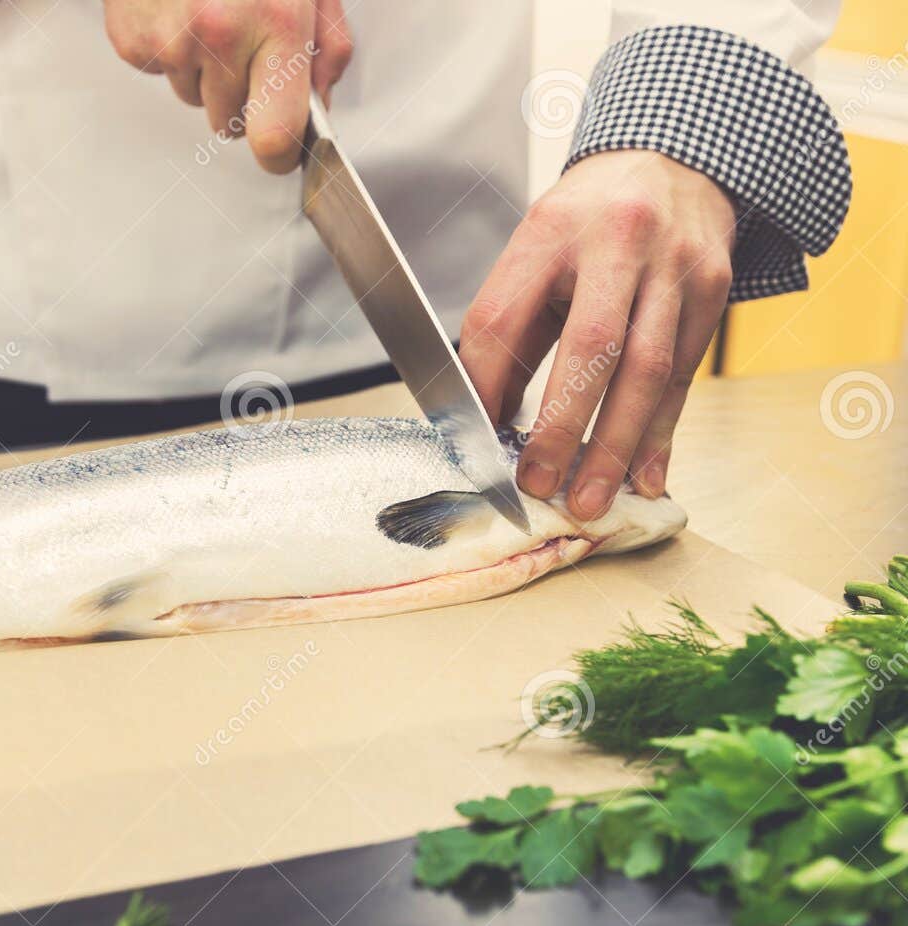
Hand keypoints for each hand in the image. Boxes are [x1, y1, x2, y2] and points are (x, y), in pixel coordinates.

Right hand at [103, 0, 352, 173]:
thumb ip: (326, 49)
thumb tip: (318, 106)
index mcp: (276, 24)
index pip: (273, 138)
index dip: (278, 153)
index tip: (280, 149)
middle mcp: (220, 35)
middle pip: (230, 125)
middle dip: (240, 95)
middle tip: (242, 41)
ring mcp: (169, 40)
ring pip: (193, 99)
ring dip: (203, 71)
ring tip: (207, 13)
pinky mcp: (131, 39)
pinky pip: (158, 73)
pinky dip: (168, 51)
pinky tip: (176, 8)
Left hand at [460, 150, 736, 519]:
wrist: (673, 159)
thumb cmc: (587, 221)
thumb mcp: (534, 252)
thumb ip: (510, 327)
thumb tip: (488, 417)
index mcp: (549, 230)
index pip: (502, 317)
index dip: (485, 386)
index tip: (479, 441)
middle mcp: (617, 242)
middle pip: (590, 347)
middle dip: (561, 427)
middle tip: (538, 485)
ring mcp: (674, 266)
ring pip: (648, 369)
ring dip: (617, 445)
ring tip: (591, 499)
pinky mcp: (714, 290)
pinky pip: (684, 375)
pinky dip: (662, 432)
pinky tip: (646, 475)